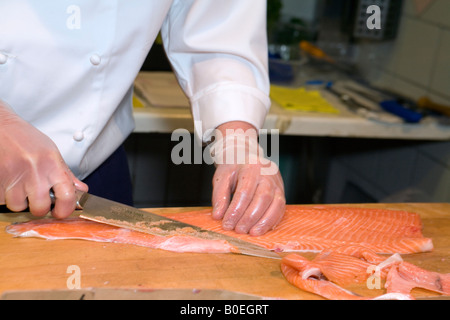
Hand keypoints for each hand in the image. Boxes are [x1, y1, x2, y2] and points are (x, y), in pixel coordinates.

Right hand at [0, 101, 87, 217]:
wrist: (0, 126)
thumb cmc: (25, 138)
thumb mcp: (51, 153)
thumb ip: (66, 174)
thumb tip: (81, 190)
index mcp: (53, 165)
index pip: (67, 197)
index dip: (64, 210)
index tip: (60, 212)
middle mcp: (35, 172)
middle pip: (40, 208)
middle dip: (38, 207)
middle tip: (36, 198)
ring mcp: (14, 177)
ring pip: (18, 206)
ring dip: (19, 200)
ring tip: (19, 185)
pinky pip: (1, 199)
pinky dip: (4, 194)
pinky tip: (8, 181)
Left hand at [210, 121, 285, 235]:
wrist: (246, 155)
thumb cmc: (233, 167)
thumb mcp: (221, 177)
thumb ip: (219, 196)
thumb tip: (218, 216)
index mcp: (251, 167)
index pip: (244, 192)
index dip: (236, 211)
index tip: (227, 224)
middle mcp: (267, 174)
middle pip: (263, 198)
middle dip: (250, 217)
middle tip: (239, 230)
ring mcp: (277, 182)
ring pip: (276, 204)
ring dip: (264, 222)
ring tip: (252, 233)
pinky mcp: (281, 191)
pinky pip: (281, 208)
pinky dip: (272, 220)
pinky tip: (262, 229)